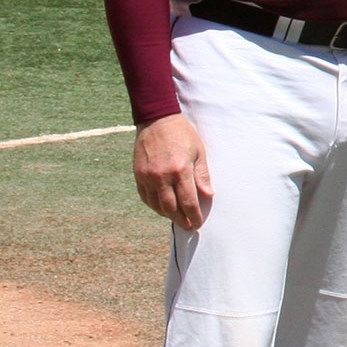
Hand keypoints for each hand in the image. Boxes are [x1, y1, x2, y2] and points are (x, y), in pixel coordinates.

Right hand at [133, 113, 210, 230]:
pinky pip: (145, 197)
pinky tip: (161, 208)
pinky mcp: (138, 175)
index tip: (198, 224)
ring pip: (156, 205)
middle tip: (188, 227)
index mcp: (180, 170)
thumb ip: (202, 175)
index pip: (188, 201)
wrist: (157, 120)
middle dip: (181, 220)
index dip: (193, 215)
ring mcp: (148, 177)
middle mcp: (162, 177)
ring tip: (177, 219)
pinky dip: (154, 205)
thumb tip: (209, 195)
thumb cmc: (182, 134)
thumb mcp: (199, 151)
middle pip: (171, 207)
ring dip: (167, 215)